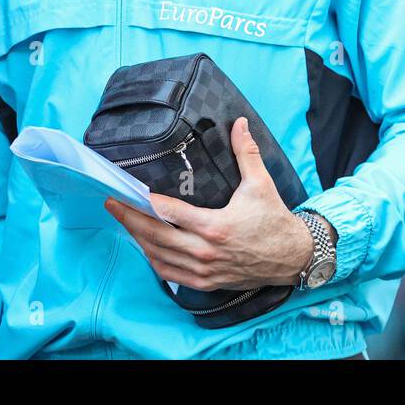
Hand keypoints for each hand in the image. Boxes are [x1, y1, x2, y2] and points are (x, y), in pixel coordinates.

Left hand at [104, 116, 316, 290]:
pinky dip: (154, 261)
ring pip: (159, 257)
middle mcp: (205, 251)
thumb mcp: (261, 184)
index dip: (146, 202)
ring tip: (124, 221)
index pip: (170, 213)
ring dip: (138, 239)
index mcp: (215, 226)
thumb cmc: (274, 220)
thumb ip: (246, 152)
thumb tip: (239, 122)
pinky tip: (145, 247)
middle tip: (112, 204)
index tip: (127, 191)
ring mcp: (204, 270)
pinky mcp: (206, 282)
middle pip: (155, 236)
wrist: (293, 257)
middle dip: (130, 219)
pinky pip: (171, 274)